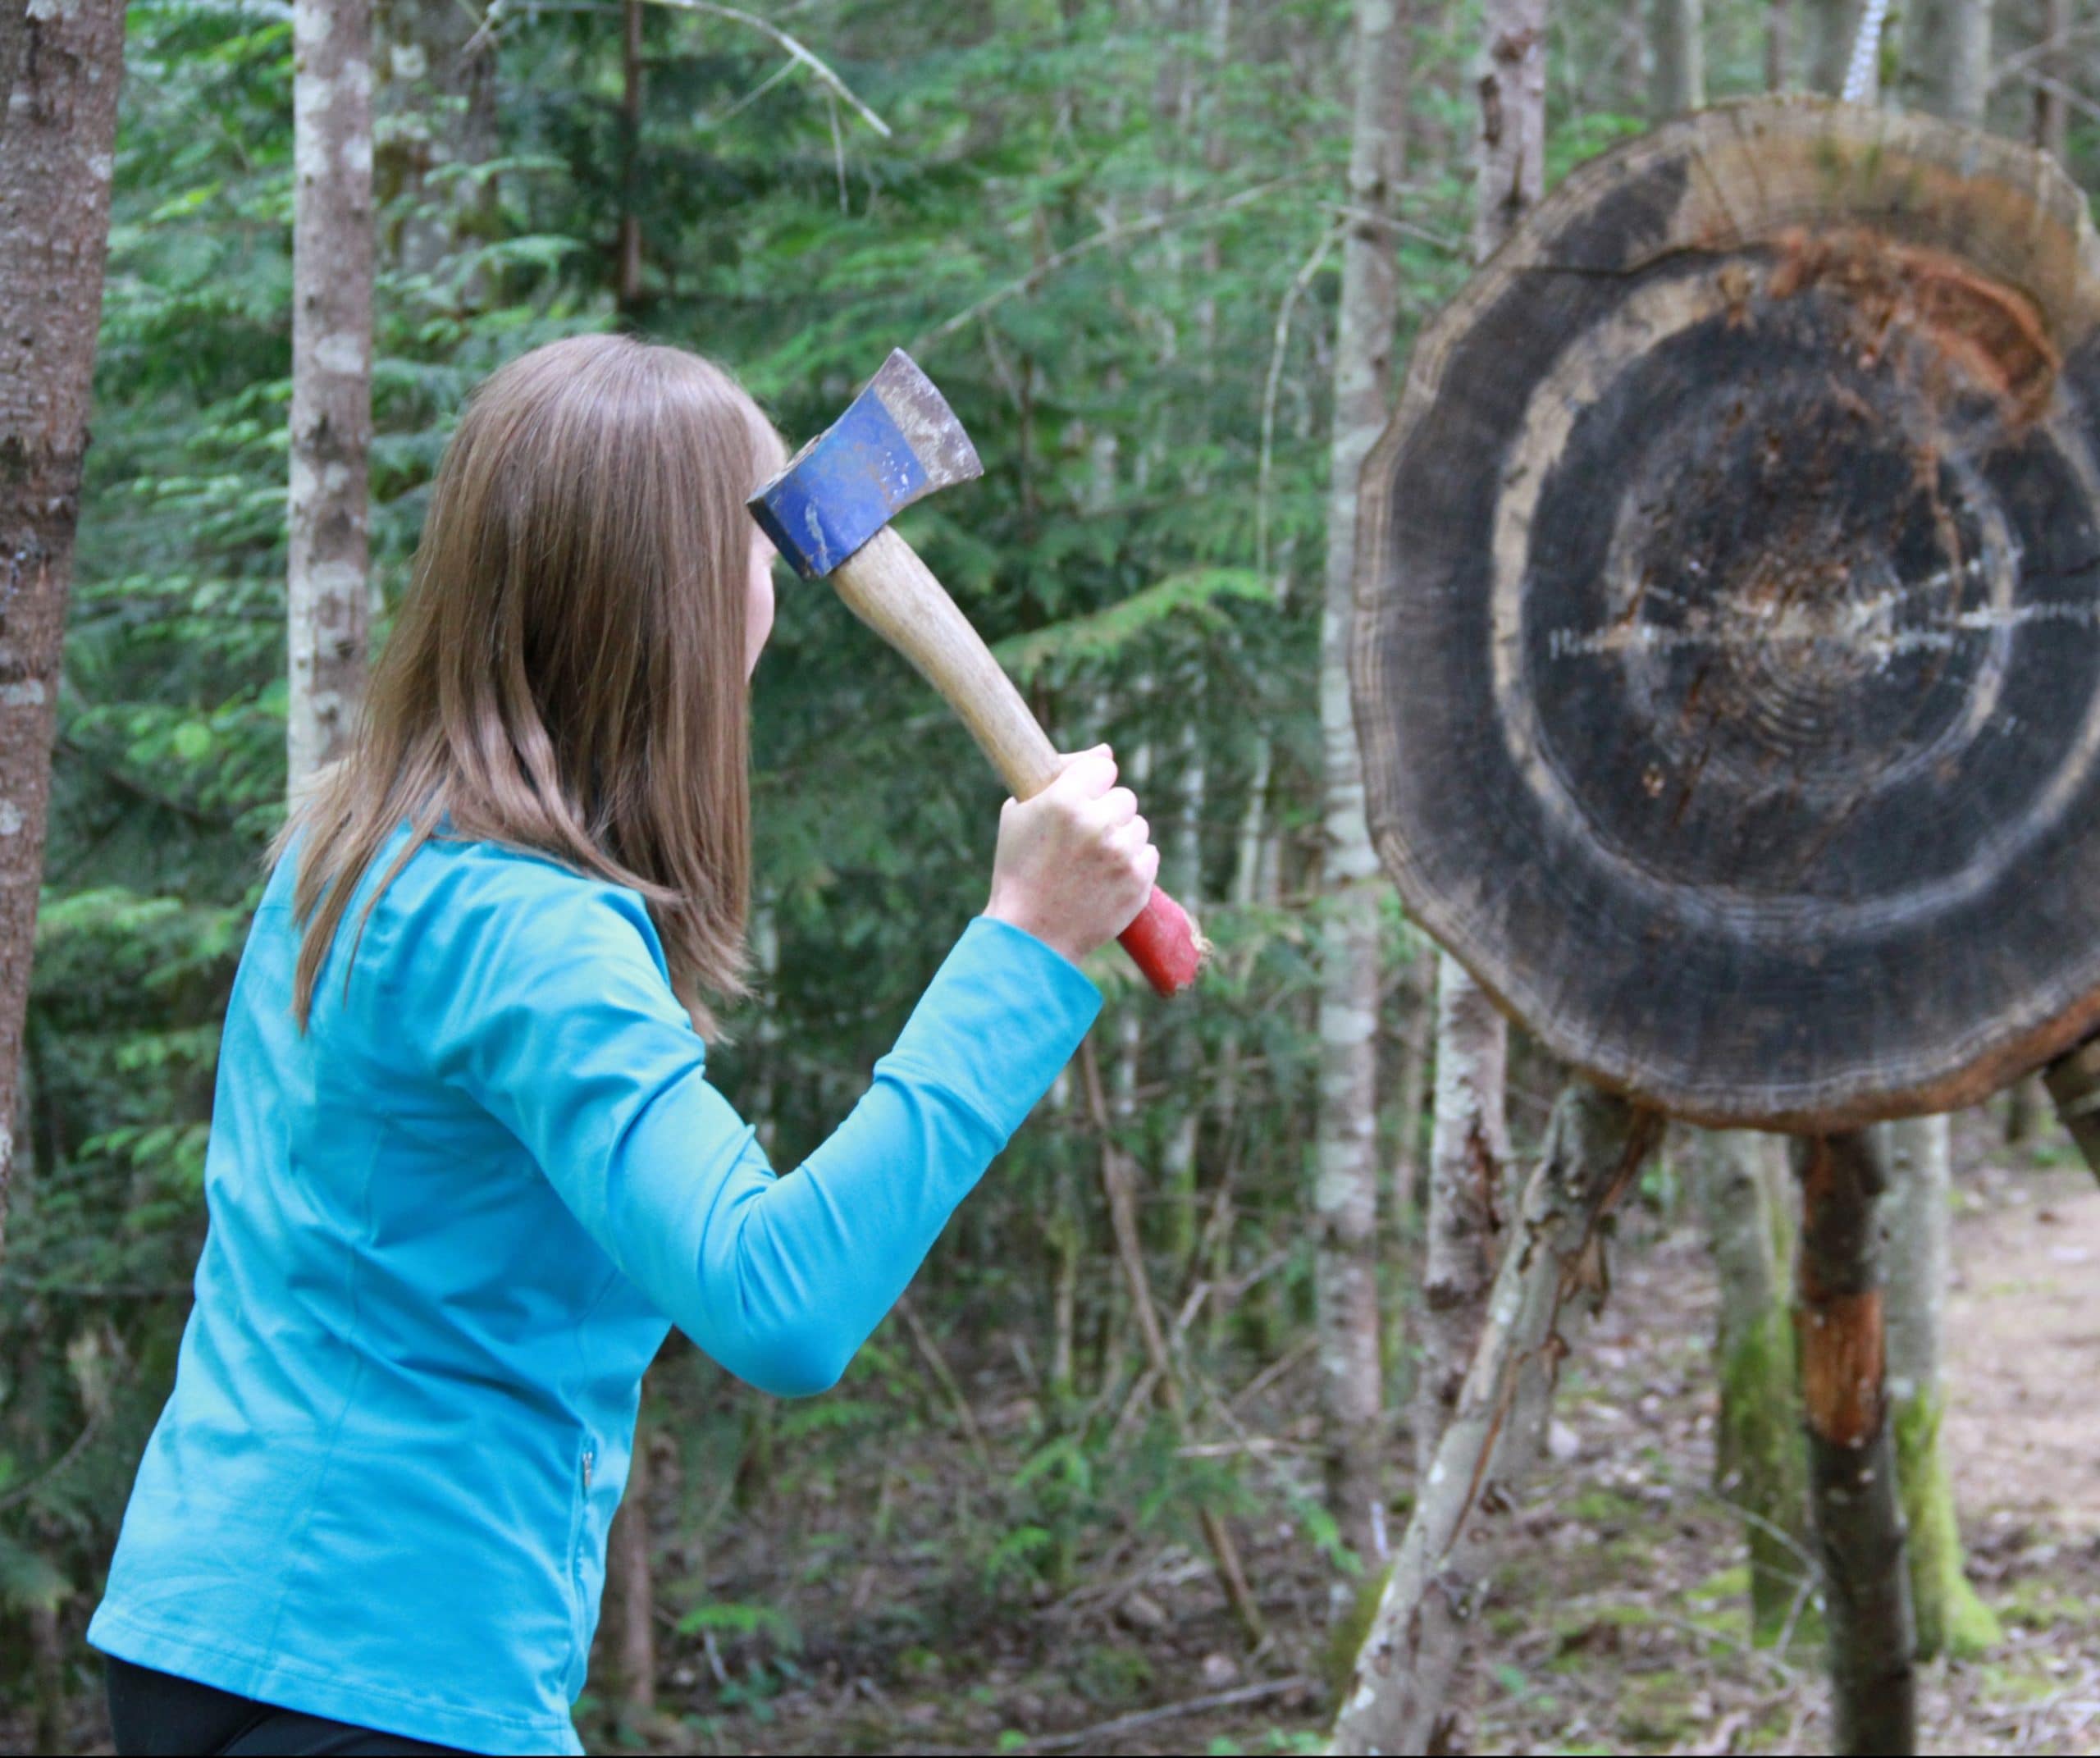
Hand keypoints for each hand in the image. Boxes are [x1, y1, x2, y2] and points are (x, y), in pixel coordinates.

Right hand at [984, 746, 1159, 965]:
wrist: (1030, 934)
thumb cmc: (1018, 870)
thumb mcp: (1020, 814)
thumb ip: (1062, 774)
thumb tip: (1107, 750)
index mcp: (1064, 800)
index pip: (1103, 766)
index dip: (1092, 783)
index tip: (1081, 799)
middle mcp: (1097, 823)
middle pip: (1124, 797)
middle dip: (1106, 813)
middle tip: (1083, 839)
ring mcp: (1121, 854)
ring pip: (1139, 826)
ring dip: (1121, 839)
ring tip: (1092, 863)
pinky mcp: (1139, 882)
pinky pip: (1150, 854)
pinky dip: (1133, 864)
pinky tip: (1106, 878)